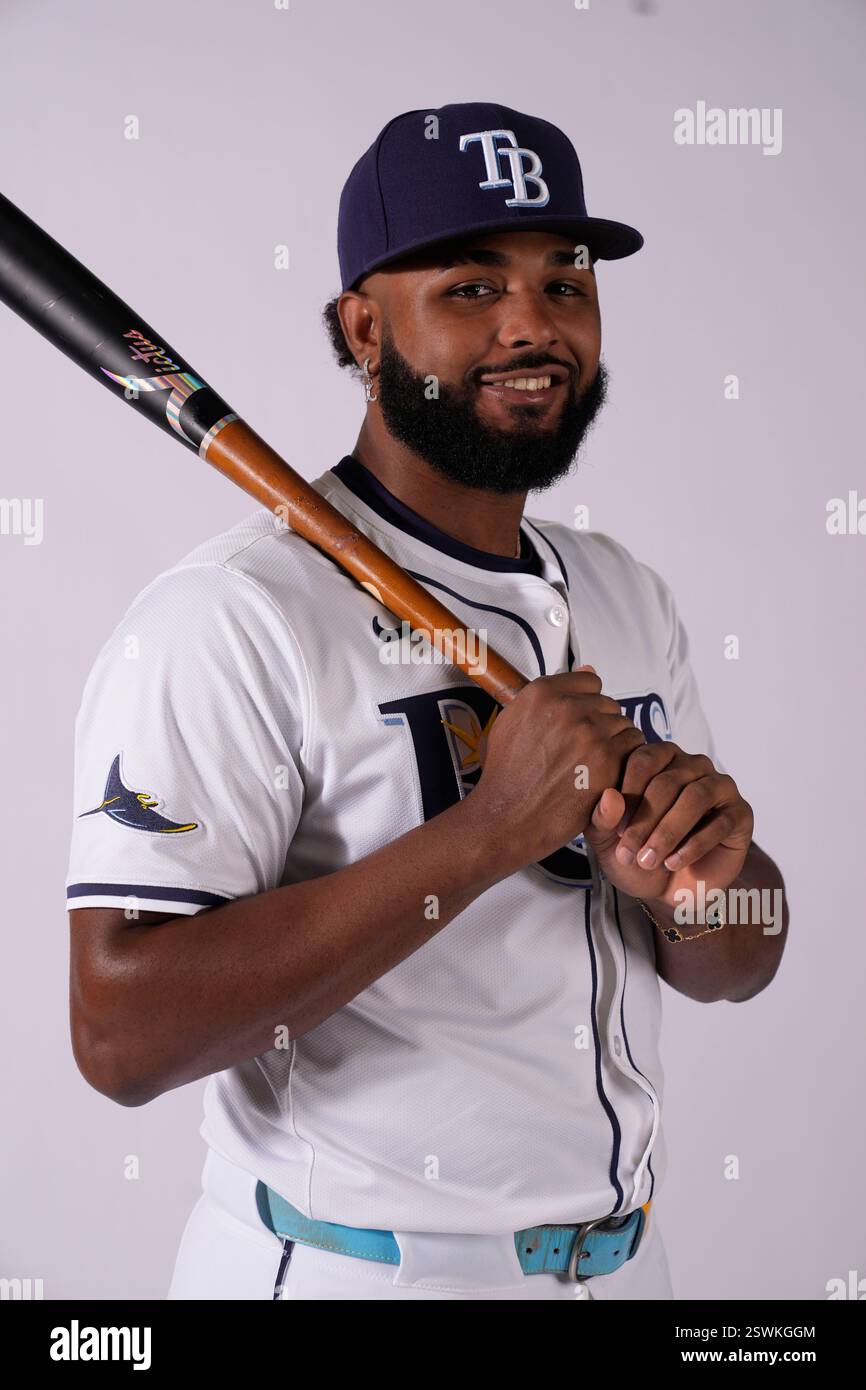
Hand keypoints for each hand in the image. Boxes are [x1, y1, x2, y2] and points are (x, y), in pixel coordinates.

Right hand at [471, 666, 646, 869]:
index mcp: (542, 693)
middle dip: (601, 725)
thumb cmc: (507, 774)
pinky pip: (633, 747)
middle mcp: (567, 707)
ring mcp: (590, 733)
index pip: (589, 681)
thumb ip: (548, 694)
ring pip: (624, 724)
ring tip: (595, 764)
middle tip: (584, 751)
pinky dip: (624, 761)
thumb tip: (587, 670)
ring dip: (615, 742)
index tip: (580, 722)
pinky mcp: (607, 760)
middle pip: (608, 704)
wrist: (506, 817)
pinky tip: (606, 774)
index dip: (587, 703)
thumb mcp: (511, 722)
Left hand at [583, 741, 753, 911]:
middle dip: (645, 820)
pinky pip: (720, 823)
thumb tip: (610, 797)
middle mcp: (691, 765)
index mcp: (659, 759)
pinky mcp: (741, 814)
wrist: (668, 890)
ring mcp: (720, 787)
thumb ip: (603, 817)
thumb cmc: (637, 854)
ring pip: (695, 797)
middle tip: (628, 852)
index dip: (628, 795)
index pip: (643, 760)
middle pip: (667, 781)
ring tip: (649, 860)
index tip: (615, 831)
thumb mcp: (608, 840)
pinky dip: (693, 845)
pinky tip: (673, 863)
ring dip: (668, 831)